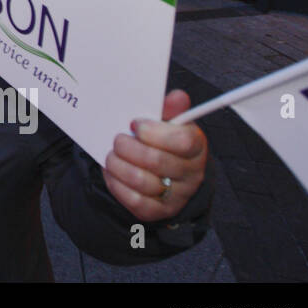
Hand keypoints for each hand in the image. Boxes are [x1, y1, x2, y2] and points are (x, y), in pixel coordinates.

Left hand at [103, 90, 207, 221]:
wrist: (167, 174)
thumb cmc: (164, 140)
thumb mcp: (169, 122)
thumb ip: (170, 109)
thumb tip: (178, 97)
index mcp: (196, 147)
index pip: (183, 141)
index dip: (154, 132)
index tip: (134, 123)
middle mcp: (192, 174)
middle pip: (157, 162)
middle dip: (129, 148)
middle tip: (118, 140)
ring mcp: (177, 195)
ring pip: (143, 182)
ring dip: (119, 166)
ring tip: (111, 155)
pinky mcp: (159, 211)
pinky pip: (135, 201)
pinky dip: (117, 184)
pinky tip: (112, 171)